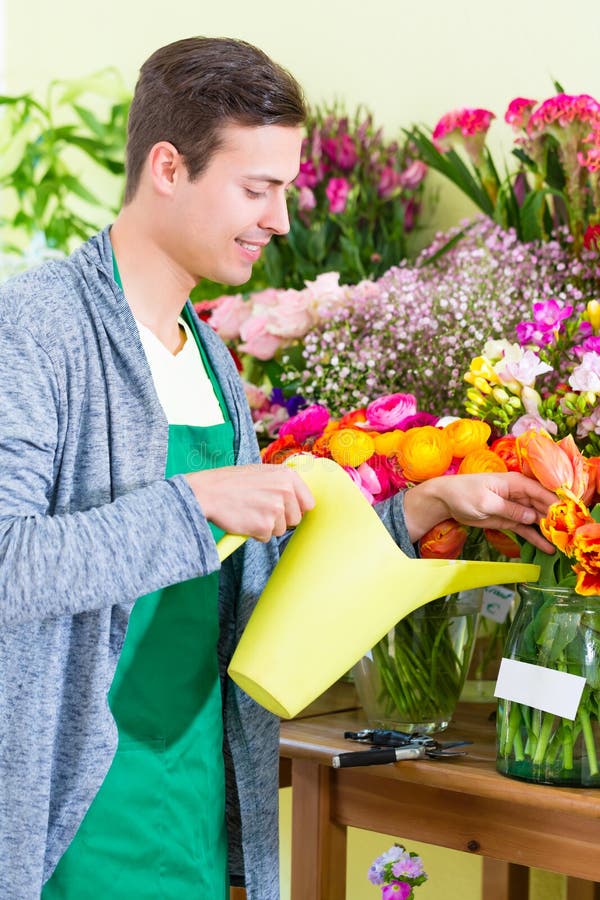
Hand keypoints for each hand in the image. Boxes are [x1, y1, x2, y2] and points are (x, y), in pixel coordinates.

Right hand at [185, 463, 314, 541]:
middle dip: (280, 520)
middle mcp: (285, 491)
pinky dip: (255, 533)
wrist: (208, 492)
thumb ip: (281, 484)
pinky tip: (244, 519)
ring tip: (250, 512)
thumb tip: (298, 500)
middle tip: (260, 509)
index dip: (296, 509)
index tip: (285, 509)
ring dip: (266, 526)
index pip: (309, 503)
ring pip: (280, 530)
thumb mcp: (261, 473)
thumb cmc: (231, 482)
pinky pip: (266, 537)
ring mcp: (276, 509)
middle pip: (296, 519)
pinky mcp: (265, 526)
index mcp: (287, 475)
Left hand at [403, 472, 556, 552]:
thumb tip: (531, 517)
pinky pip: (525, 529)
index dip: (555, 502)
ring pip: (536, 519)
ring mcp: (515, 507)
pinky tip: (547, 548)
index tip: (568, 515)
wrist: (446, 500)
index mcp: (514, 482)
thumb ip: (509, 509)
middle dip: (555, 519)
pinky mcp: (509, 519)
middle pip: (542, 506)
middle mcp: (519, 493)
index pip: (540, 491)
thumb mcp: (486, 501)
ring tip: (562, 546)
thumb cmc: (464, 494)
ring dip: (548, 531)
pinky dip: (535, 537)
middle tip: (568, 536)